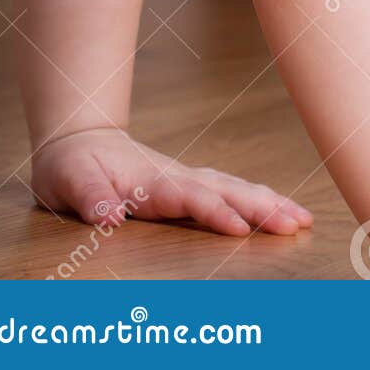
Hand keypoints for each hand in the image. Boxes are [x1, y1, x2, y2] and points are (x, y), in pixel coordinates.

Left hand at [30, 127, 313, 237]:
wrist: (79, 139)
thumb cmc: (72, 165)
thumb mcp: (67, 180)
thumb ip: (90, 197)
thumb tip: (110, 216)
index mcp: (150, 180)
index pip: (190, 197)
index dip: (216, 213)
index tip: (242, 230)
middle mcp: (176, 177)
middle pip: (226, 189)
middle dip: (262, 207)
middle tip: (297, 223)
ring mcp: (185, 178)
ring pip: (234, 187)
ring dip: (268, 202)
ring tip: (302, 219)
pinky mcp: (189, 184)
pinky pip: (228, 190)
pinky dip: (257, 199)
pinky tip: (277, 209)